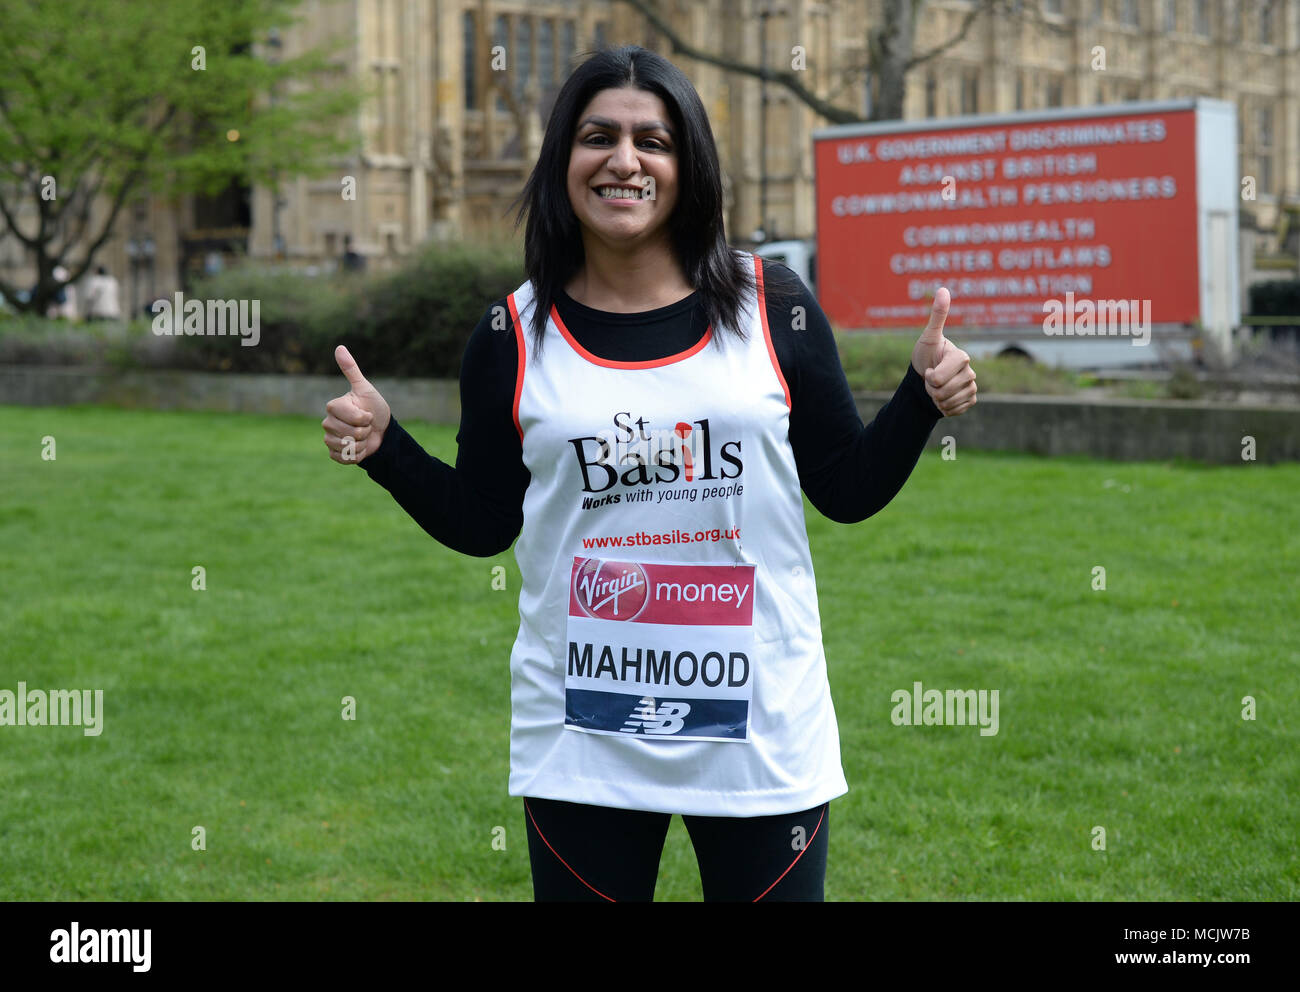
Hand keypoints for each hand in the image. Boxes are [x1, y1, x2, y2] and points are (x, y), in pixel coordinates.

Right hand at [323, 345, 390, 463]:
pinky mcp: (333, 453)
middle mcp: (327, 422)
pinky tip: (359, 448)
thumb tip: (339, 347)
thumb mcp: (365, 388)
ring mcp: (329, 438)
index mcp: (333, 406)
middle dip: (365, 431)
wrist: (381, 430)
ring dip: (362, 444)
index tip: (367, 414)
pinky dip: (357, 455)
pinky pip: (343, 458)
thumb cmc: (373, 407)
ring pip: (347, 446)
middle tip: (366, 426)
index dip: (365, 418)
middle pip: (350, 433)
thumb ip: (351, 369)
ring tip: (362, 436)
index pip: (351, 417)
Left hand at [910, 287, 976, 417]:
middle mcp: (970, 372)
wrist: (927, 377)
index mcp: (961, 357)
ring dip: (936, 398)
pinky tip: (944, 397)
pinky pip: (954, 410)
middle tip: (932, 378)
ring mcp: (972, 387)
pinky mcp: (971, 400)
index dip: (930, 378)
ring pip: (947, 403)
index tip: (930, 369)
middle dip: (931, 388)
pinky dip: (944, 407)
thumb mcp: (928, 337)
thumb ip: (936, 316)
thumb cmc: (927, 355)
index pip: (939, 378)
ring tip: (937, 386)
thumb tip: (943, 289)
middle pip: (942, 392)